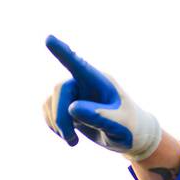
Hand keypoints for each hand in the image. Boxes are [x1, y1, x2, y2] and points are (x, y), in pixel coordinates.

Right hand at [42, 35, 161, 160]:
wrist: (132, 137)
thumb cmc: (130, 129)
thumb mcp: (120, 127)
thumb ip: (100, 117)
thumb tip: (72, 108)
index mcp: (101, 83)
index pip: (80, 65)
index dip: (64, 53)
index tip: (49, 39)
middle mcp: (85, 83)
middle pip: (61, 90)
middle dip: (60, 116)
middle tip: (69, 139)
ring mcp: (75, 92)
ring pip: (51, 101)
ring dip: (56, 124)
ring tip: (72, 141)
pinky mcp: (67, 103)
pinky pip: (47, 109)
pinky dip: (52, 124)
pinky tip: (67, 136)